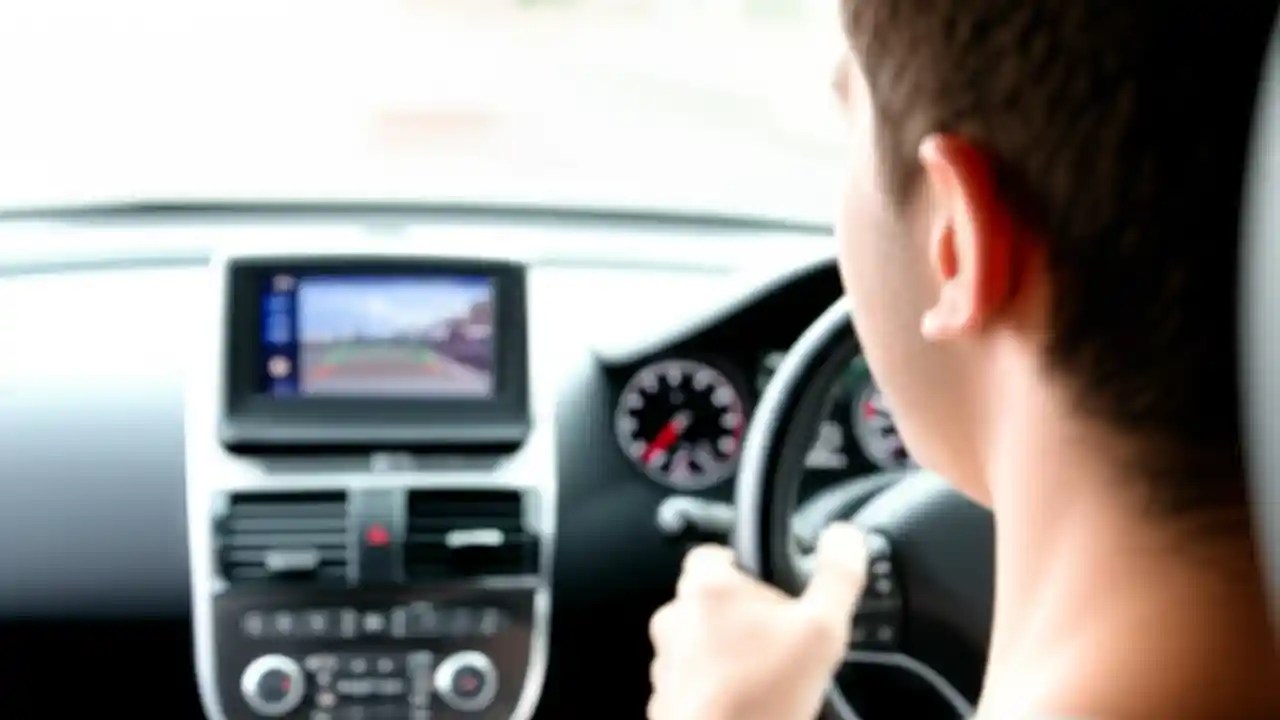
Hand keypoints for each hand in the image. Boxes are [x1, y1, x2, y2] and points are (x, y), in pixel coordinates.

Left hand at [647, 523, 867, 719]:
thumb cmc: (762, 696)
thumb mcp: (822, 629)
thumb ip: (837, 576)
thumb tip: (844, 537)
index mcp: (707, 586)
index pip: (716, 551)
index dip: (749, 567)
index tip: (775, 590)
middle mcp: (675, 617)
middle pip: (713, 600)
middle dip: (745, 617)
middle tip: (781, 642)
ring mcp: (665, 660)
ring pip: (701, 642)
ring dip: (729, 654)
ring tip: (766, 678)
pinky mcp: (665, 695)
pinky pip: (694, 680)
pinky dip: (716, 686)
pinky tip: (747, 701)